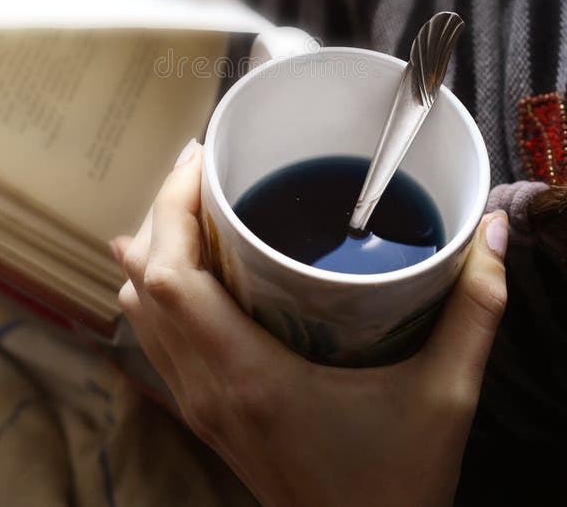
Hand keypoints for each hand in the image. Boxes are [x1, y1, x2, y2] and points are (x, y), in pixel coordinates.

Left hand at [115, 141, 507, 506]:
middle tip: (201, 166)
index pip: (172, 277)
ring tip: (189, 203)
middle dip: (162, 212)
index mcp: (251, 378)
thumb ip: (475, 310)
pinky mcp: (204, 413)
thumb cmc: (396, 484)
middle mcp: (209, 389)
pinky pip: (155, 336)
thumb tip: (493, 233)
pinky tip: (180, 266)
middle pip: (145, 283)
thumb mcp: (447, 397)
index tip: (201, 160)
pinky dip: (156, 290)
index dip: (172, 208)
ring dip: (154, 249)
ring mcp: (198, 404)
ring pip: (140, 311)